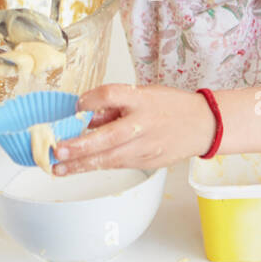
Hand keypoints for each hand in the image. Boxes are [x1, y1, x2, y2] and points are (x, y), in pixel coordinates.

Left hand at [51, 84, 214, 174]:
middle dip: (80, 146)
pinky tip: (78, 167)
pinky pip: (118, 164)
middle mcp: (143, 124)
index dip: (90, 100)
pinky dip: (97, 166)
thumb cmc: (171, 106)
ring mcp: (146, 147)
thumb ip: (114, 105)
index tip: (76, 105)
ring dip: (81, 164)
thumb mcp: (143, 94)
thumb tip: (85, 116)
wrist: (203, 125)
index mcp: (142, 99)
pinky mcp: (147, 162)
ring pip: (110, 158)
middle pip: (108, 136)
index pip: (111, 95)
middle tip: (58, 150)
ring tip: (58, 167)